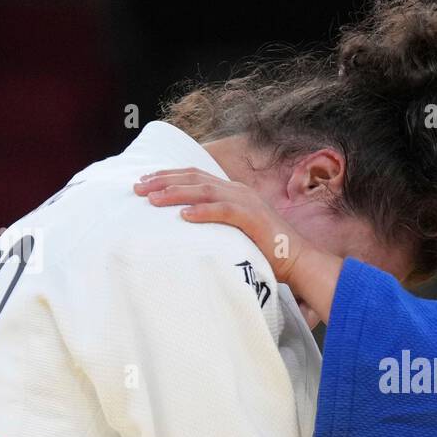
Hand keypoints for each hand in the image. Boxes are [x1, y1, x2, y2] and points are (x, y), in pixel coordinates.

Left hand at [134, 168, 329, 289]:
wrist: (298, 260)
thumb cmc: (265, 250)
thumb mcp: (235, 231)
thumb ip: (216, 222)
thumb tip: (186, 226)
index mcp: (233, 191)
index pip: (195, 176)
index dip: (168, 176)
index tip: (144, 182)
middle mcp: (238, 191)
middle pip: (195, 178)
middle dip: (164, 181)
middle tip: (138, 189)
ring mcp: (247, 203)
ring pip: (205, 191)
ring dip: (177, 193)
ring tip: (154, 200)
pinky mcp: (253, 219)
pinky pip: (224, 211)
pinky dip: (204, 211)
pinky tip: (185, 216)